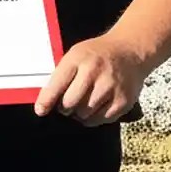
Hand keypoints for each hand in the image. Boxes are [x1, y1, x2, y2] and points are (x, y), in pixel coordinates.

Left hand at [34, 33, 148, 125]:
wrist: (130, 51)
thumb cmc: (96, 55)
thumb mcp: (75, 55)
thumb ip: (61, 74)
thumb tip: (46, 100)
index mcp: (78, 59)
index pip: (57, 84)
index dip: (46, 100)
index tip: (40, 110)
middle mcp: (94, 73)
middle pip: (69, 103)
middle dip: (64, 107)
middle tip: (66, 103)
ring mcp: (110, 87)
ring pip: (84, 114)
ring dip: (79, 113)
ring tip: (82, 103)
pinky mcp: (123, 101)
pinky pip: (101, 120)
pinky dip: (93, 118)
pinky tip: (94, 107)